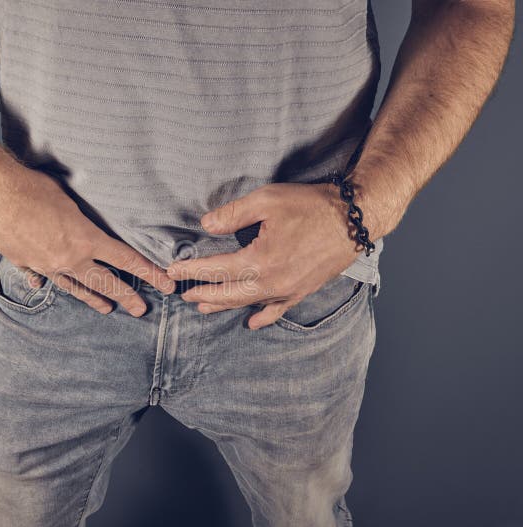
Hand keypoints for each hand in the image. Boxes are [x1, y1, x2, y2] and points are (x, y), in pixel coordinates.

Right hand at [0, 165, 174, 315]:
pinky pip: (39, 276)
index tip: (165, 285)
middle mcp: (69, 258)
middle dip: (126, 296)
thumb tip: (91, 219)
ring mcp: (46, 265)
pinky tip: (46, 286)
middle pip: (104, 282)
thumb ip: (83, 215)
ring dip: (93, 299)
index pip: (126, 260)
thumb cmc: (31, 186)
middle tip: (141, 309)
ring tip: (107, 309)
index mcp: (85, 239)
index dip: (148, 273)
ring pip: (75, 287)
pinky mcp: (25, 262)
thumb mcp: (69, 197)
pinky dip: (45, 281)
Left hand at [166, 182, 362, 329]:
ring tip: (203, 307)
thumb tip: (206, 224)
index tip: (173, 270)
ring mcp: (288, 290)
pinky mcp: (302, 290)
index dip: (192, 270)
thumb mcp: (267, 201)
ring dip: (223, 306)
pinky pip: (278, 310)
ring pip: (248, 303)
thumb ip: (233, 214)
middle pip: (228, 293)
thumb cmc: (312, 206)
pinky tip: (252, 322)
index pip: (216, 269)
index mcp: (259, 260)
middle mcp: (272, 282)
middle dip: (203, 293)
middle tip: (183, 294)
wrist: (355, 219)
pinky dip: (262, 317)